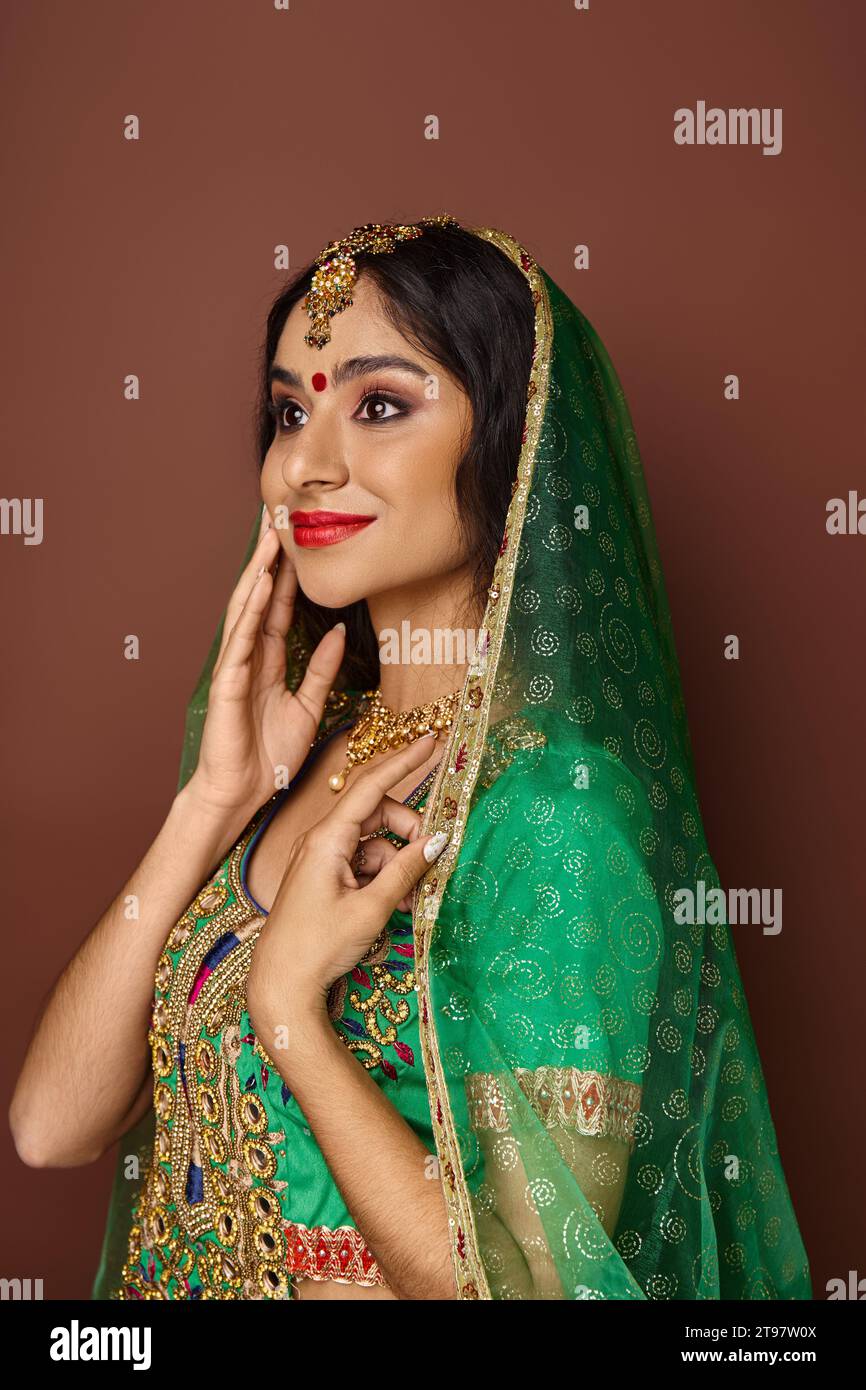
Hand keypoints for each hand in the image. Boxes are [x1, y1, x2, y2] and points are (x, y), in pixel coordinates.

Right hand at [185, 505, 345, 822]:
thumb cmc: (270, 756)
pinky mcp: (227, 683)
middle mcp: (249, 657)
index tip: (299, 540)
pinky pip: (241, 640)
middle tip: (277, 517)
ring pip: (247, 610)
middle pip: (260, 598)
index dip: (290, 575)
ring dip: (259, 573)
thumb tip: (340, 635)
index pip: (281, 608)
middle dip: (269, 559)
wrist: (243, 792)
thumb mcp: (309, 707)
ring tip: (270, 539)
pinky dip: (251, 611)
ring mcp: (235, 667)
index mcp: (268, 662)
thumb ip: (321, 671)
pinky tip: (262, 586)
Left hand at [246, 736, 449, 1036]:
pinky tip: (400, 903)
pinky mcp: (326, 876)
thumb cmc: (317, 947)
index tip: (432, 741)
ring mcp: (323, 858)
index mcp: (327, 838)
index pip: (371, 784)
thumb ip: (405, 871)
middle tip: (434, 858)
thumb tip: (437, 840)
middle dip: (410, 831)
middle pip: (379, 814)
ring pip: (377, 841)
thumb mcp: (370, 909)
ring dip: (401, 862)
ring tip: (414, 898)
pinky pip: (366, 862)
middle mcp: (323, 840)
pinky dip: (387, 876)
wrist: (280, 985)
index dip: (404, 760)